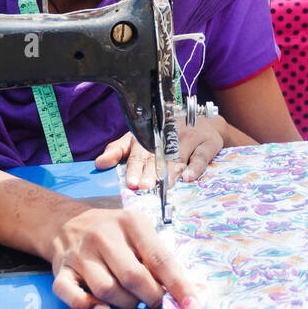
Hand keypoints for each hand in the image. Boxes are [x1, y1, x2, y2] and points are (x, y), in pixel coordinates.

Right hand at [47, 207, 199, 308]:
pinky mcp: (61, 269)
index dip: (178, 285)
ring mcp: (80, 252)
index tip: (192, 305)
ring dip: (125, 304)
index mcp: (130, 221)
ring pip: (106, 289)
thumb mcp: (140, 232)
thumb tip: (192, 292)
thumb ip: (161, 260)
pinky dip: (87, 306)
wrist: (69, 221)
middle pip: (133, 276)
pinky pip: (71, 294)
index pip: (159, 258)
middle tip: (156, 303)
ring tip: (131, 300)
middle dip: (151, 297)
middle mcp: (103, 234)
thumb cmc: (115, 232)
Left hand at [95, 113, 224, 188]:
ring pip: (178, 157)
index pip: (139, 151)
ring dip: (170, 172)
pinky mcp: (208, 144)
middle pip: (157, 156)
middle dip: (150, 172)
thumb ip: (118, 150)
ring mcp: (189, 138)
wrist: (206, 122)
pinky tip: (188, 177)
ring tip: (163, 185)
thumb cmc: (166, 134)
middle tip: (144, 186)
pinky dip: (195, 167)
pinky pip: (201, 156)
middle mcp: (168, 134)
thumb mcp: (139, 138)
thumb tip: (99, 163)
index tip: (131, 182)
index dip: (134, 167)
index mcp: (149, 134)